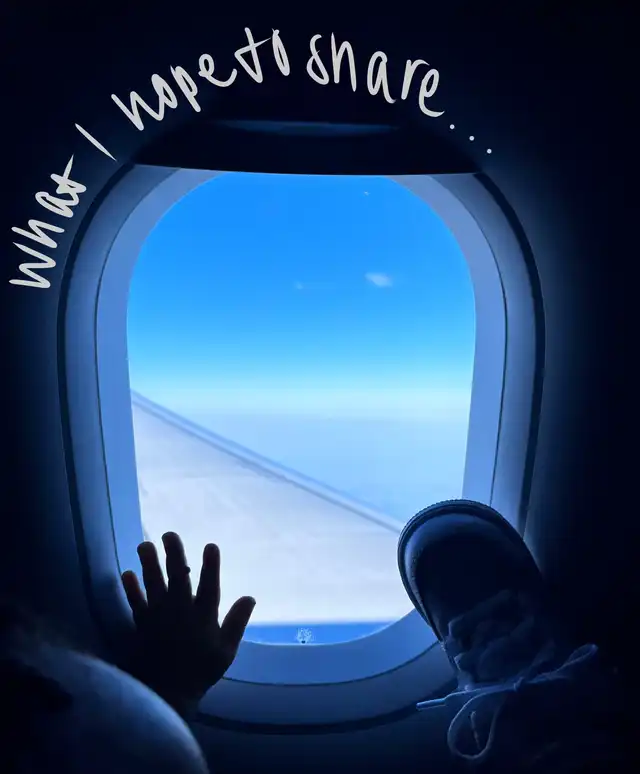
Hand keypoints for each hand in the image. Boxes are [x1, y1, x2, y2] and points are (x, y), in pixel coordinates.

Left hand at [121, 532, 255, 716]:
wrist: (166, 695)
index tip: (210, 545)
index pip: (209, 584)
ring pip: (153, 584)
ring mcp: (158, 618)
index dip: (211, 564)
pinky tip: (126, 573)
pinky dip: (131, 589)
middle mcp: (180, 611)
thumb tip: (251, 597)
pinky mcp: (141, 627)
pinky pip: (135, 603)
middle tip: (169, 534)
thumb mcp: (226, 651)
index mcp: (204, 616)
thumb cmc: (200, 672)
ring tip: (144, 544)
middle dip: (174, 554)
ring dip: (149, 563)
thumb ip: (237, 622)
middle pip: (177, 577)